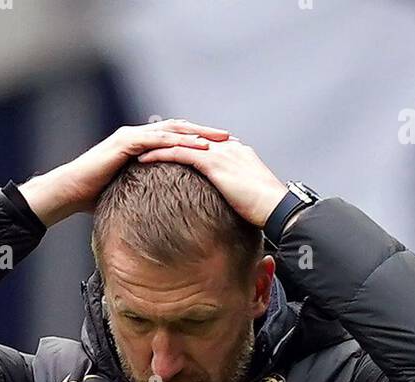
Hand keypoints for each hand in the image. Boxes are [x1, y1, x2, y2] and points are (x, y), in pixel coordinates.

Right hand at [18, 120, 230, 226]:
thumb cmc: (96, 197)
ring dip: (196, 134)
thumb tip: (165, 214)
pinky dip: (175, 141)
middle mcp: (140, 136)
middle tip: (230, 139)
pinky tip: (192, 146)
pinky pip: (154, 140)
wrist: (70, 192)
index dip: (201, 143)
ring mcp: (132, 137)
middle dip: (206, 133)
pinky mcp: (124, 143)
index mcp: (144, 145)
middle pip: (180, 129)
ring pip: (171, 131)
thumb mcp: (130, 195)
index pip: (178, 139)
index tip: (225, 151)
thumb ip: (148, 195)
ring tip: (217, 141)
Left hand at [136, 136, 287, 228]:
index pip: (206, 144)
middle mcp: (227, 148)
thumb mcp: (250, 198)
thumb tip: (231, 208)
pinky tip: (143, 158)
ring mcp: (220, 153)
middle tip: (146, 142)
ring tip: (137, 148)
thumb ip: (238, 195)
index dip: (186, 145)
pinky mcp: (213, 163)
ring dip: (158, 144)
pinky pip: (179, 153)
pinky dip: (160, 153)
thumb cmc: (268, 211)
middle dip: (168, 139)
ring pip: (181, 141)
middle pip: (190, 137)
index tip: (169, 149)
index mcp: (237, 154)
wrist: (278, 209)